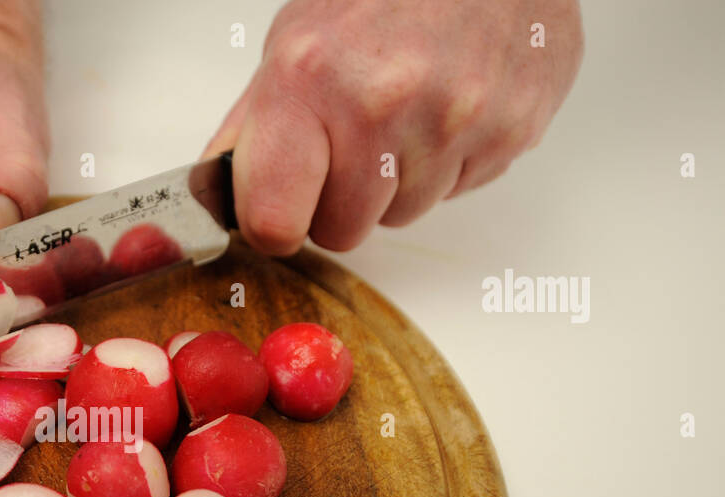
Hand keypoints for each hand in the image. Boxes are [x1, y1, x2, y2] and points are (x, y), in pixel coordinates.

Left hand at [204, 0, 583, 253]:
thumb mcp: (297, 38)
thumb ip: (254, 123)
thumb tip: (215, 189)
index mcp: (309, 79)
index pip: (273, 222)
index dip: (274, 222)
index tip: (282, 205)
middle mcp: (381, 103)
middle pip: (341, 231)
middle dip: (342, 198)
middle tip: (356, 136)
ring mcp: (452, 120)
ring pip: (401, 216)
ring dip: (399, 180)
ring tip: (410, 109)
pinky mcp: (509, 131)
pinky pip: (457, 192)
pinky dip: (450, 161)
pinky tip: (449, 104)